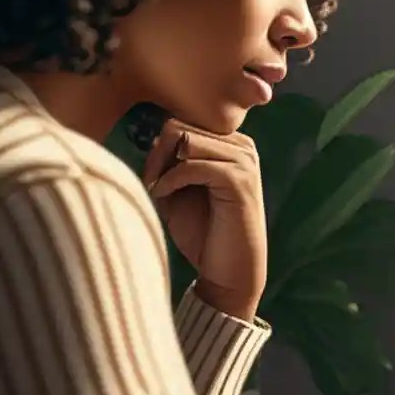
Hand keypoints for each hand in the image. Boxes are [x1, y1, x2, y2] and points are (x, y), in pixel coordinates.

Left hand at [143, 119, 267, 321]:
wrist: (229, 272)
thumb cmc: (203, 234)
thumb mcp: (177, 190)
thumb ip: (168, 161)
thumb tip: (157, 136)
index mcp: (230, 145)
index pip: (181, 122)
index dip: (157, 147)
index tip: (151, 178)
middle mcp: (242, 146)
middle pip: (179, 125)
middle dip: (156, 154)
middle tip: (150, 185)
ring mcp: (244, 161)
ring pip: (184, 137)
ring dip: (160, 165)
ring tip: (157, 191)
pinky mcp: (239, 180)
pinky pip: (192, 163)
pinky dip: (170, 179)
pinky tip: (163, 196)